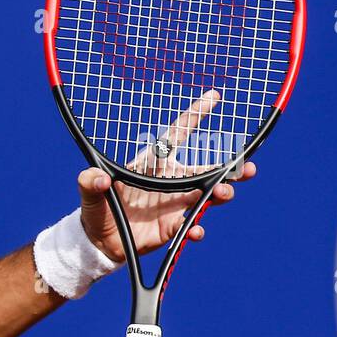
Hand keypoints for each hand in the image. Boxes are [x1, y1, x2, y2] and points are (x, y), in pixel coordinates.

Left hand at [78, 90, 257, 261]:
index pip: (177, 135)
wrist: (99, 241)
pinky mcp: (172, 227)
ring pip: (207, 196)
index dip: (194, 115)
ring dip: (221, 194)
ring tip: (224, 194)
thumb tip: (99, 178)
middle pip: (207, 170)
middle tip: (248, 168)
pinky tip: (195, 231)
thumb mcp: (88, 192)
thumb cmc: (97, 208)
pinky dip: (196, 229)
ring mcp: (174, 205)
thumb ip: (89, 182)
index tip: (214, 96)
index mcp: (153, 164)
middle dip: (232, 168)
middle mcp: (170, 183)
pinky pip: (190, 227)